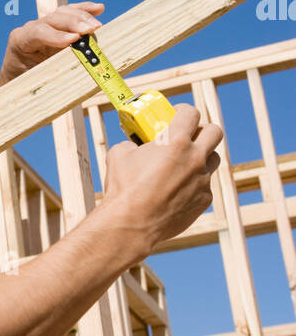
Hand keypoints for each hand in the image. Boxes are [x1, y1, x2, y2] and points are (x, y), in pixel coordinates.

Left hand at [0, 2, 104, 81]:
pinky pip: (71, 13)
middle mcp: (31, 28)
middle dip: (74, 23)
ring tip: (97, 25)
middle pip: (53, 18)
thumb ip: (48, 75)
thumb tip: (73, 76)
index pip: (38, 32)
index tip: (74, 39)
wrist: (16, 77)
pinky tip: (99, 8)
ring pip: (63, 13)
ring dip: (83, 17)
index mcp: (20, 40)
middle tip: (91, 29)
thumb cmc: (24, 83)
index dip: (56, 35)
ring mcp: (44, 24)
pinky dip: (85, 10)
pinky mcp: (56, 24)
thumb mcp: (32, 81)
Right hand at [102, 104, 222, 256]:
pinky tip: (177, 191)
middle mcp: (194, 158)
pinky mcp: (204, 199)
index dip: (183, 112)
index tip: (178, 116)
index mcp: (175, 141)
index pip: (191, 113)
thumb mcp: (120, 155)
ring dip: (202, 157)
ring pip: (213, 159)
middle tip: (189, 136)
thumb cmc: (123, 188)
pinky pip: (205, 185)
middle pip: (214, 132)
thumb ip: (134, 144)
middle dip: (203, 130)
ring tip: (184, 164)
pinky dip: (194, 184)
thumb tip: (135, 145)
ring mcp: (202, 180)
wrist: (131, 224)